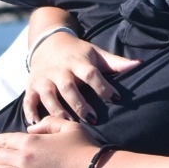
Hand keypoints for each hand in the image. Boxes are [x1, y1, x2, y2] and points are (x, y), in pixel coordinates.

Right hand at [24, 32, 140, 124]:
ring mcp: (43, 79)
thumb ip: (116, 62)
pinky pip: (28, 100)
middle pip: (68, 87)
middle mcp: (59, 71)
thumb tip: (140, 64)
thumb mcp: (96, 54)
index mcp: (78, 62)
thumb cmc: (79, 53)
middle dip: (79, 103)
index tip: (117, 98)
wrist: (48, 43)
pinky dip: (30, 112)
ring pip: (48, 95)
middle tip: (92, 119)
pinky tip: (36, 124)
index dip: (103, 86)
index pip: (91, 74)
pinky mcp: (31, 86)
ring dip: (57, 109)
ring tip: (68, 123)